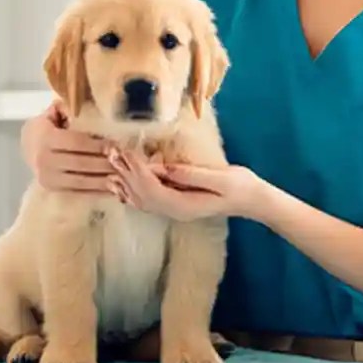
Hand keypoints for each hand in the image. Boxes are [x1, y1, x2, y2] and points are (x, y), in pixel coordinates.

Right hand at [20, 100, 114, 193]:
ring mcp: (48, 177)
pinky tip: (113, 188)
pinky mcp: (53, 189)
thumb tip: (93, 109)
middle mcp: (44, 160)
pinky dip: (97, 191)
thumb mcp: (53, 113)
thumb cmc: (46, 126)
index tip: (115, 145)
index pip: (76, 142)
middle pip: (81, 163)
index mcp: (46, 138)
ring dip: (104, 180)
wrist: (26, 147)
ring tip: (123, 177)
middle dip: (105, 163)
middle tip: (125, 162)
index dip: (97, 145)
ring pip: (81, 180)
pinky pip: (78, 191)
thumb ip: (70, 108)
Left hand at [106, 148, 269, 221]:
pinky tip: (121, 183)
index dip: (135, 169)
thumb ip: (192, 174)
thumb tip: (165, 168)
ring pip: (140, 199)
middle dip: (124, 172)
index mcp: (183, 205)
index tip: (124, 151)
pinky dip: (131, 191)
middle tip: (110, 151)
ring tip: (110, 163)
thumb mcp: (221, 178)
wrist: (252, 201)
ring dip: (124, 180)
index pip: (151, 188)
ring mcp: (174, 210)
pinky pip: (147, 201)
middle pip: (140, 194)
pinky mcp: (176, 204)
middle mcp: (174, 211)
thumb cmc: (240, 187)